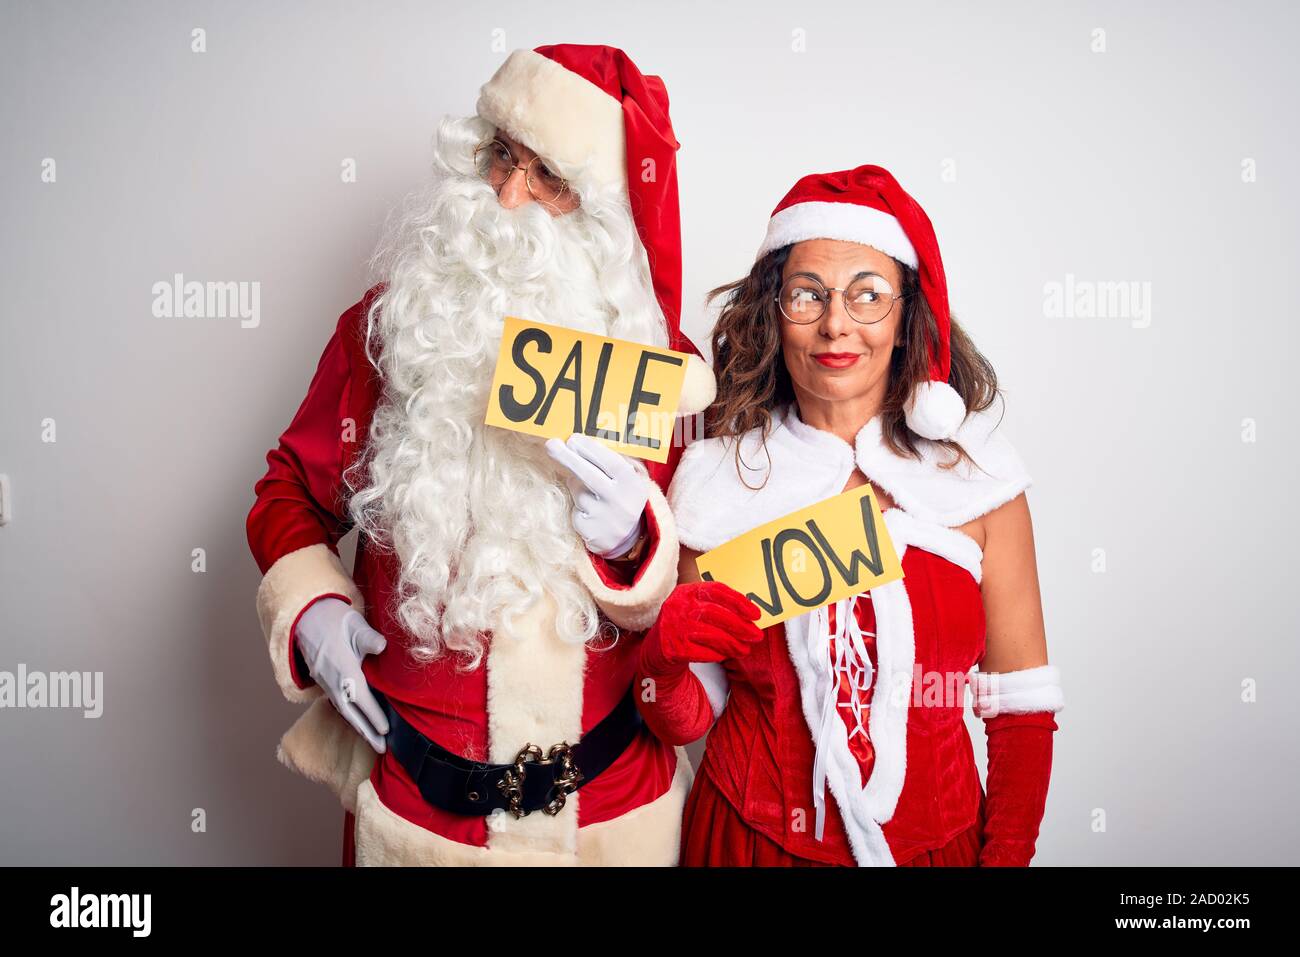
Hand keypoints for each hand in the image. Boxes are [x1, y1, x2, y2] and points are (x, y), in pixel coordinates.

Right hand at [294, 597, 389, 752]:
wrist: (307, 618)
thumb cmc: (335, 621)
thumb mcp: (355, 625)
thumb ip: (369, 638)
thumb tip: (382, 646)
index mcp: (343, 669)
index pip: (361, 697)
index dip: (373, 715)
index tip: (385, 730)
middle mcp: (333, 681)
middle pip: (351, 713)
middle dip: (367, 732)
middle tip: (381, 750)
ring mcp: (326, 683)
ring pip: (344, 711)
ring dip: (359, 727)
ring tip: (374, 742)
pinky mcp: (324, 682)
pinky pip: (338, 704)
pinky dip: (351, 716)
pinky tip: (360, 723)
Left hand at [545, 433, 649, 558]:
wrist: (624, 537)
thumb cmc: (622, 497)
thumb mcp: (629, 479)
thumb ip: (613, 461)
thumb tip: (581, 441)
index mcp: (633, 485)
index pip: (611, 463)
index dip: (590, 449)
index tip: (573, 438)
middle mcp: (621, 501)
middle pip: (589, 475)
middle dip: (568, 457)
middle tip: (551, 444)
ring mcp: (604, 518)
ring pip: (578, 490)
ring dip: (575, 484)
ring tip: (589, 490)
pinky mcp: (589, 530)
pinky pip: (574, 508)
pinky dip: (576, 504)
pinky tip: (588, 509)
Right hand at [642, 581, 763, 674]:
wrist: (657, 649)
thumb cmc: (684, 626)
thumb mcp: (694, 608)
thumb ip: (717, 607)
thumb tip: (750, 616)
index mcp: (686, 591)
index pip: (716, 590)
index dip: (739, 601)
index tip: (756, 614)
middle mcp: (678, 606)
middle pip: (716, 613)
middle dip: (740, 626)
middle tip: (756, 635)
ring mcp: (674, 628)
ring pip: (711, 635)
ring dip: (733, 644)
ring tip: (745, 649)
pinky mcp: (673, 649)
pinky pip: (703, 653)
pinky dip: (718, 655)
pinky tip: (726, 655)